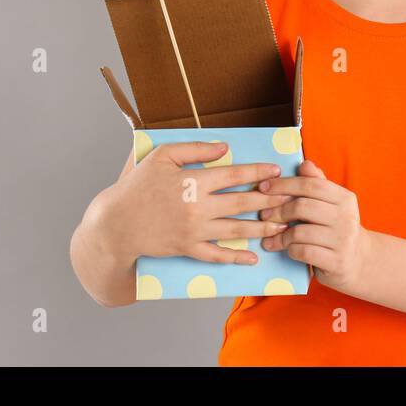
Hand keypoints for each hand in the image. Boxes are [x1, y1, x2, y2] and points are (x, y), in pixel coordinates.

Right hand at [92, 142, 289, 266]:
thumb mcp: (162, 156)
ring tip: (282, 226)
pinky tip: (252, 257)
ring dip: (261, 228)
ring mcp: (194, 230)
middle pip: (242, 203)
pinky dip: (235, 258)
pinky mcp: (187, 249)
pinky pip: (216, 255)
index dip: (258, 173)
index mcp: (193, 181)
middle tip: (290, 199)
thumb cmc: (137, 186)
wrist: (116, 224)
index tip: (276, 171)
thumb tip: (224, 147)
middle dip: (269, 201)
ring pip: (235, 230)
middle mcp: (198, 207)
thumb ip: (195, 149)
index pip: (234, 175)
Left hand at [257, 160, 371, 292]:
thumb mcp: (333, 205)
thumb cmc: (337, 229)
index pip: (311, 185)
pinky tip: (286, 249)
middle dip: (278, 211)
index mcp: (345, 198)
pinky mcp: (336, 261)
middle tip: (264, 215)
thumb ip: (318, 184)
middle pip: (303, 206)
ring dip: (281, 235)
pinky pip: (303, 252)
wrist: (359, 261)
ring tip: (271, 237)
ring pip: (300, 232)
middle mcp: (346, 217)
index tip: (263, 187)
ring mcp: (343, 240)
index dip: (284, 184)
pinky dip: (290, 250)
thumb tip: (304, 164)